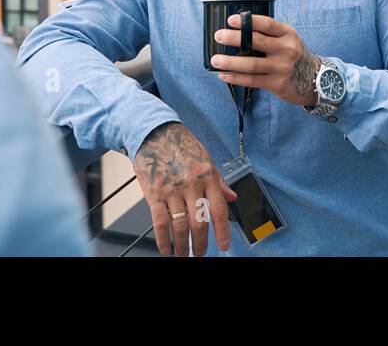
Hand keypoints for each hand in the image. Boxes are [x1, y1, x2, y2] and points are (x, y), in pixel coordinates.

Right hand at [132, 121, 236, 255]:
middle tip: (200, 254)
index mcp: (207, 175)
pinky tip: (166, 248)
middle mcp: (192, 184)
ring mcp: (172, 190)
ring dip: (182, 245)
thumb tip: (232, 197)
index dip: (222, 231)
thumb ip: (219, 180)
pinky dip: (163, 239)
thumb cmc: (181, 144)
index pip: (219, 209)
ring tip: (183, 254)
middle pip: (199, 222)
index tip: (224, 246)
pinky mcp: (154, 193)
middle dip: (200, 244)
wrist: (155, 132)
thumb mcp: (206, 158)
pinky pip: (160, 222)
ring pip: (180, 226)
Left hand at [212, 13, 322, 107]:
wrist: (316, 80)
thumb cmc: (295, 56)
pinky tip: (223, 75)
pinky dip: (235, 77)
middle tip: (218, 36)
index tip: (230, 20)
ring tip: (215, 59)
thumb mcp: (289, 40)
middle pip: (256, 41)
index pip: (267, 24)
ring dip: (230, 62)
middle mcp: (287, 49)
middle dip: (234, 38)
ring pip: (251, 64)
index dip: (248, 21)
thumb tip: (240, 31)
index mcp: (288, 34)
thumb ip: (270, 35)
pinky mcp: (277, 84)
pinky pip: (252, 80)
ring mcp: (282, 67)